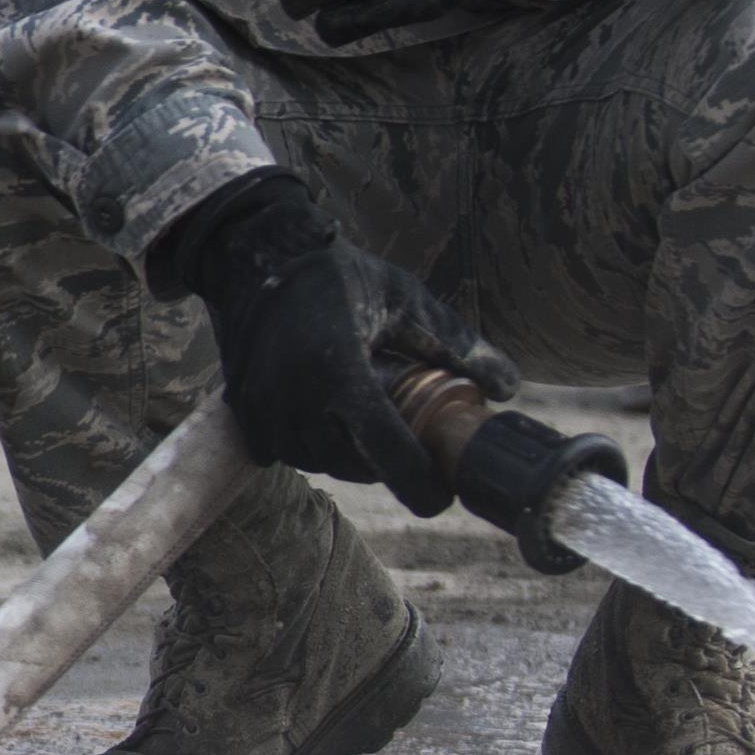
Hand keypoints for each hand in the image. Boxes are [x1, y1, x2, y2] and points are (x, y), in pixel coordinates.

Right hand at [146, 171, 517, 516]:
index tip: (443, 496)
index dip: (421, 485)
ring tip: (370, 422)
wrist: (256, 258)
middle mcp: (296, 402)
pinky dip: (316, 446)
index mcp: (340, 373)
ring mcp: (265, 412)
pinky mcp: (246, 415)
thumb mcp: (406, 301)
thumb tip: (508, 389)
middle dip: (389, 466)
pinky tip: (329, 415)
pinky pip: (290, 454)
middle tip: (414, 446)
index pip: (387, 454)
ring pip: (323, 464)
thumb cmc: (338, 277)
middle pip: (357, 467)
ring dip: (351, 456)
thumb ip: (458, 346)